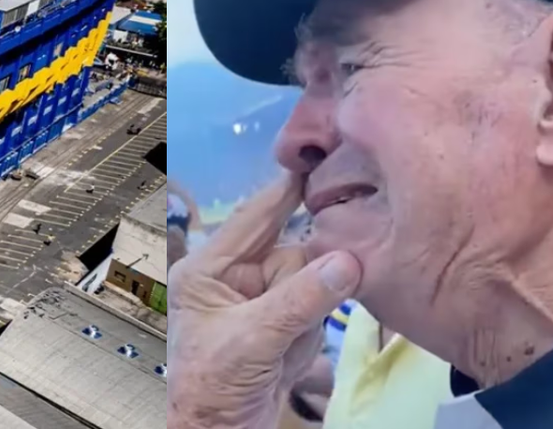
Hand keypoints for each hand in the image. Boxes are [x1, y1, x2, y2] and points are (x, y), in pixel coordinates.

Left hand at [168, 173, 361, 428]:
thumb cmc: (209, 389)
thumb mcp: (253, 339)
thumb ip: (300, 300)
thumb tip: (345, 263)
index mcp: (207, 270)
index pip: (251, 219)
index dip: (283, 192)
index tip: (314, 162)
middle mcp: (233, 279)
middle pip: (291, 251)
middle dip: (306, 275)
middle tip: (327, 280)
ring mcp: (259, 302)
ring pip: (310, 283)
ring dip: (306, 318)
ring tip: (281, 349)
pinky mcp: (280, 326)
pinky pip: (314, 312)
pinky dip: (308, 337)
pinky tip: (286, 360)